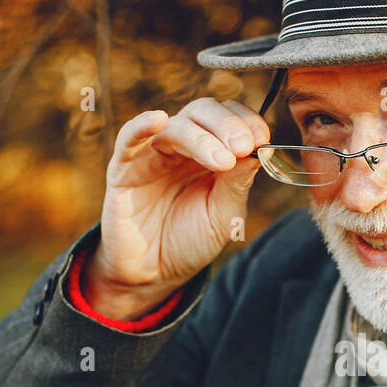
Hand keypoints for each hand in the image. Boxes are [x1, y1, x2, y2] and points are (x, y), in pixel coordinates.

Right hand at [83, 97, 269, 316]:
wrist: (154, 273)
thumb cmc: (190, 242)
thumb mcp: (223, 216)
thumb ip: (237, 184)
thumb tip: (257, 151)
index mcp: (211, 152)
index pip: (228, 119)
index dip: (245, 121)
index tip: (262, 138)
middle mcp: (182, 147)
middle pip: (202, 112)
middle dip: (227, 125)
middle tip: (244, 145)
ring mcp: (152, 154)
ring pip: (176, 126)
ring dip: (201, 137)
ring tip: (223, 160)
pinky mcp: (124, 167)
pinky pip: (129, 138)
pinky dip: (142, 125)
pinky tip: (158, 120)